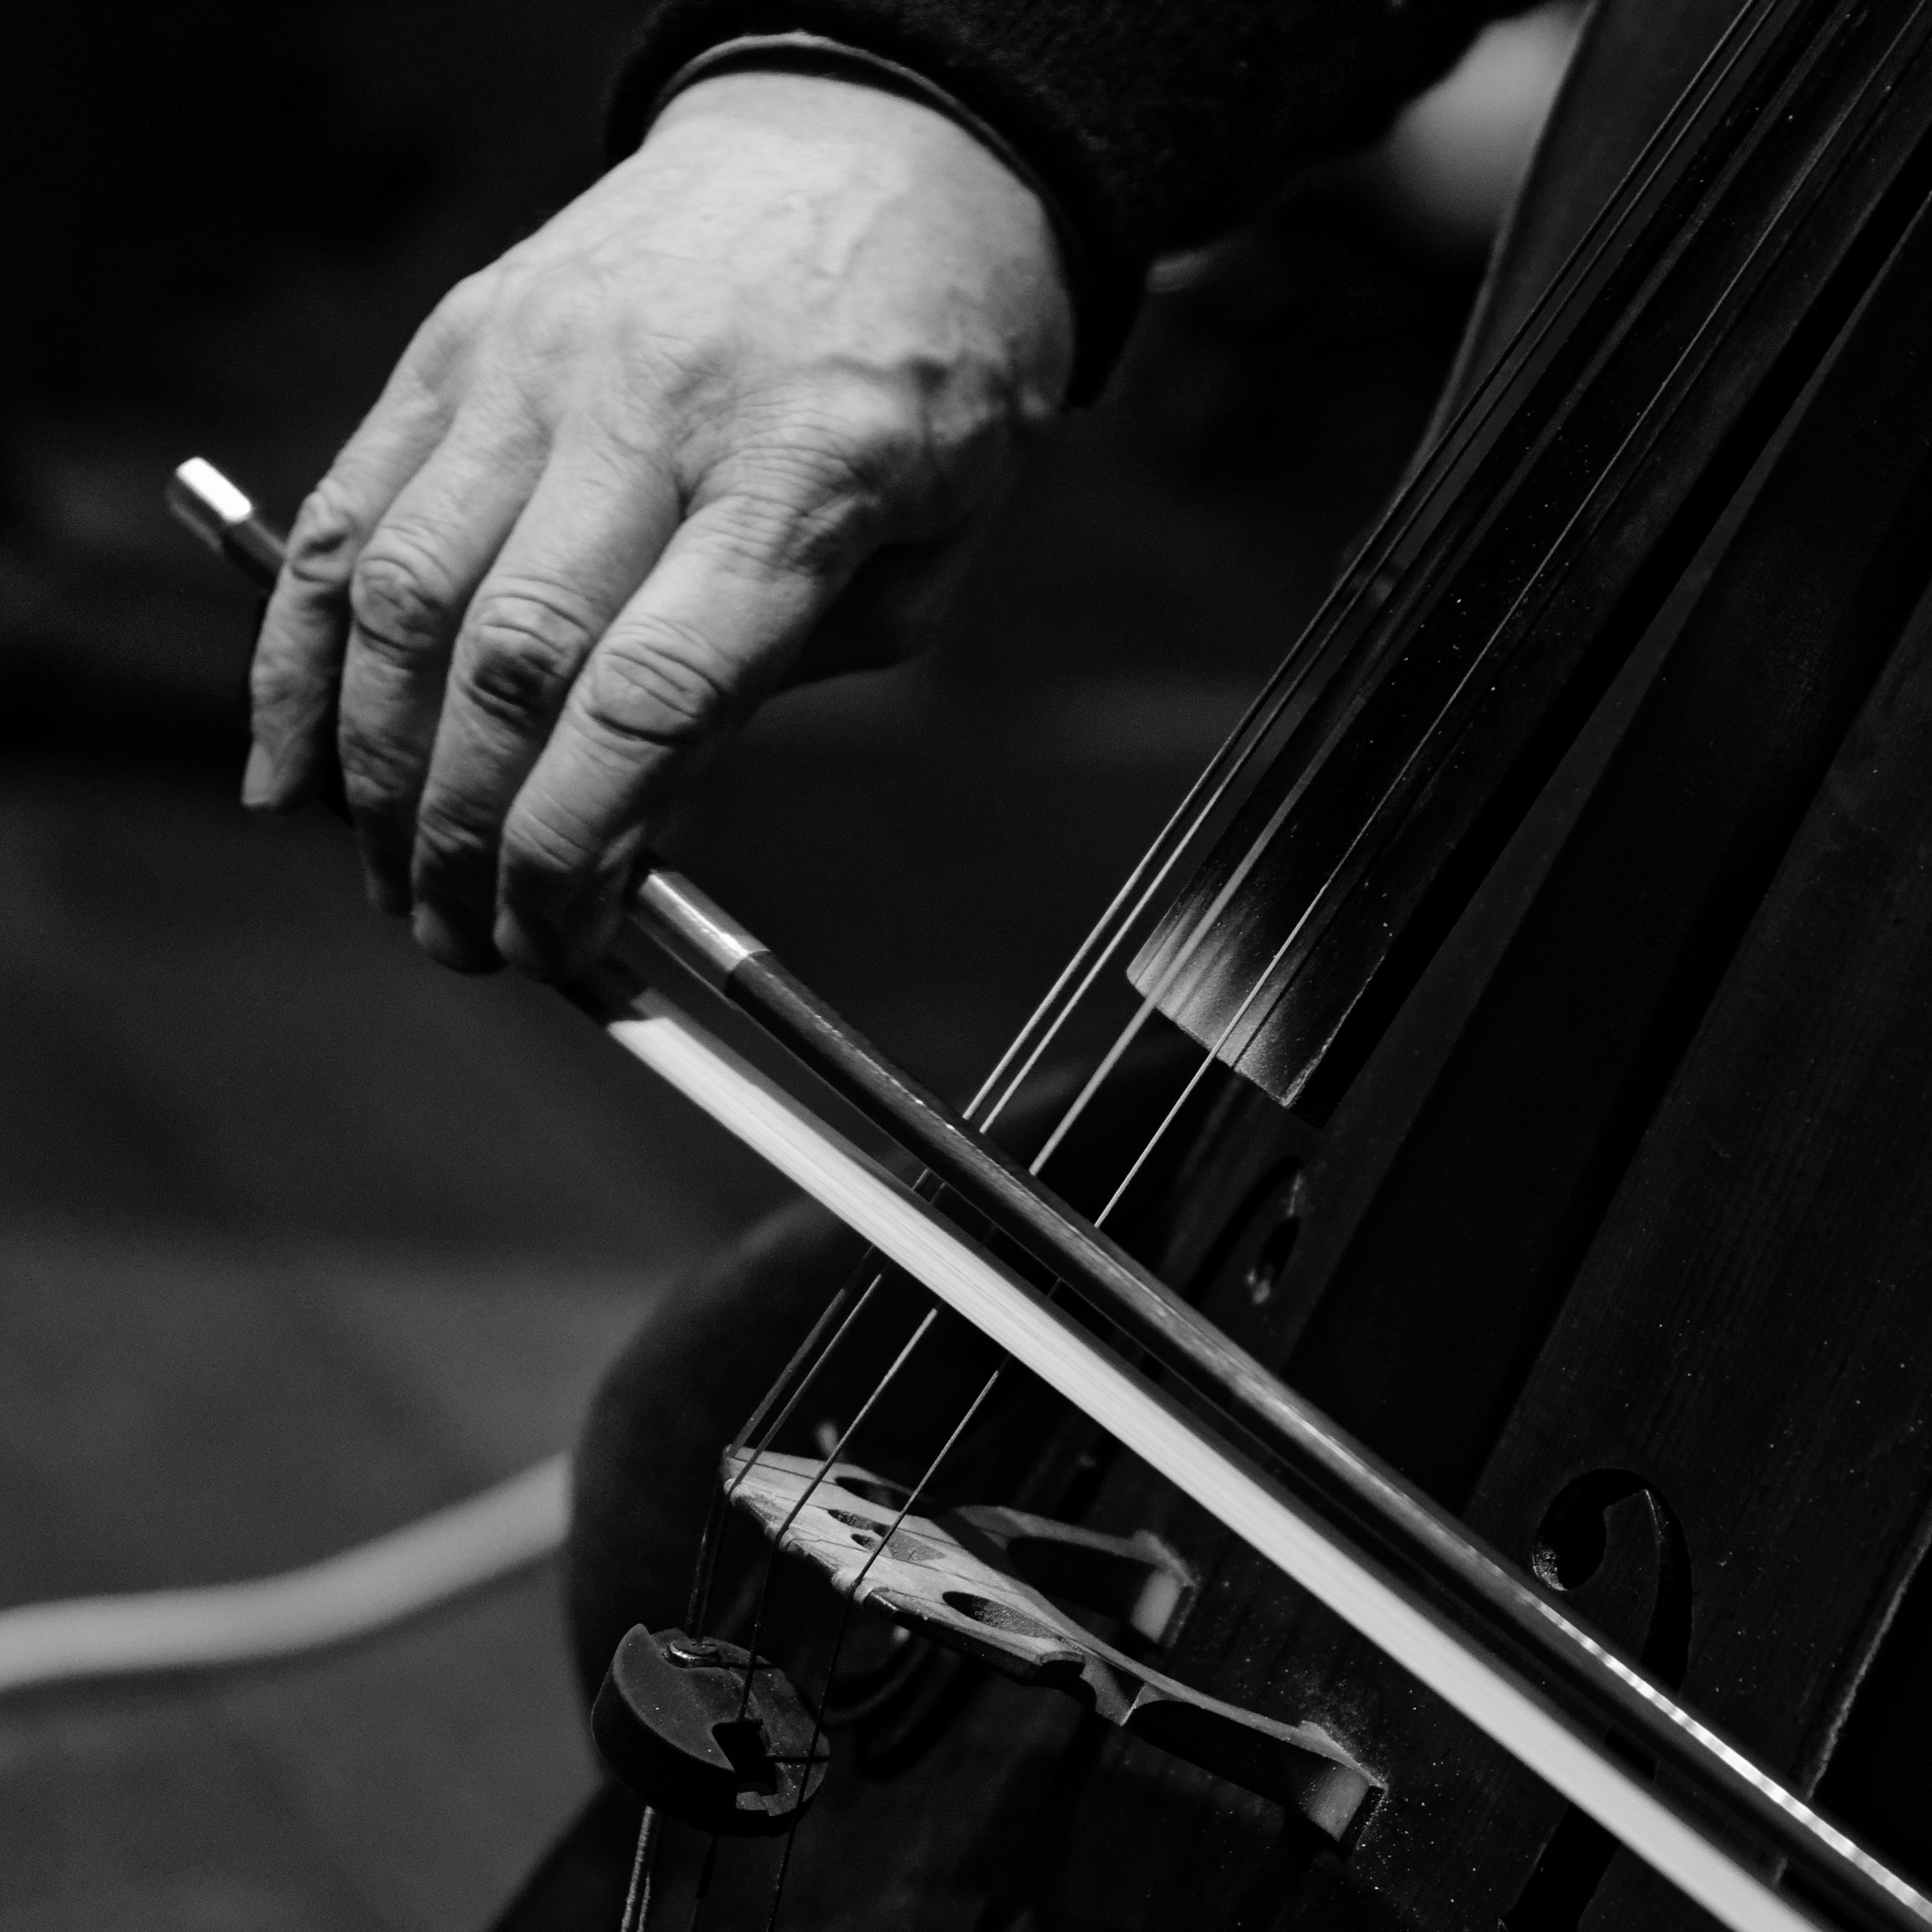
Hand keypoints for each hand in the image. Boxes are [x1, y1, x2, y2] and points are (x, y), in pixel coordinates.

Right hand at [245, 71, 1072, 976]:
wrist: (874, 147)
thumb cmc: (929, 365)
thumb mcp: (928, 545)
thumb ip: (791, 676)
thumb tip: (646, 807)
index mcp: (799, 475)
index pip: (654, 700)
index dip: (583, 846)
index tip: (559, 942)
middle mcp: (649, 415)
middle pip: (510, 665)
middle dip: (468, 838)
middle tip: (462, 941)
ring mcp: (534, 366)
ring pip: (406, 596)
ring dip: (375, 768)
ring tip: (389, 877)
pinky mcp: (461, 341)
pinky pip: (352, 507)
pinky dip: (299, 644)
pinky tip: (291, 755)